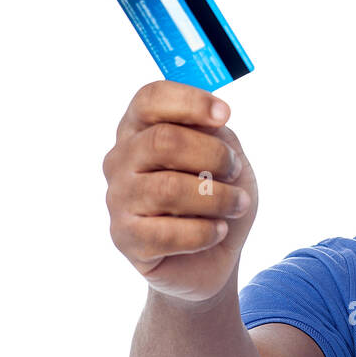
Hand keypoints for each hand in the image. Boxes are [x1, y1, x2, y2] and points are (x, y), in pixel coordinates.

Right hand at [103, 81, 257, 303]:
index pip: (150, 99)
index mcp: (140, 129)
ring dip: (217, 197)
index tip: (224, 114)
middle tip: (235, 171)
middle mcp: (121, 160)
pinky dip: (205, 233)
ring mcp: (118, 199)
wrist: (213, 256)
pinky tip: (217, 232)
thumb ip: (216, 135)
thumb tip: (208, 122)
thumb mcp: (227, 158)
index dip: (189, 101)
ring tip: (237, 205)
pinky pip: (167, 233)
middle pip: (163, 141)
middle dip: (213, 156)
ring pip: (168, 189)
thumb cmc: (216, 199)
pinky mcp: (125, 238)